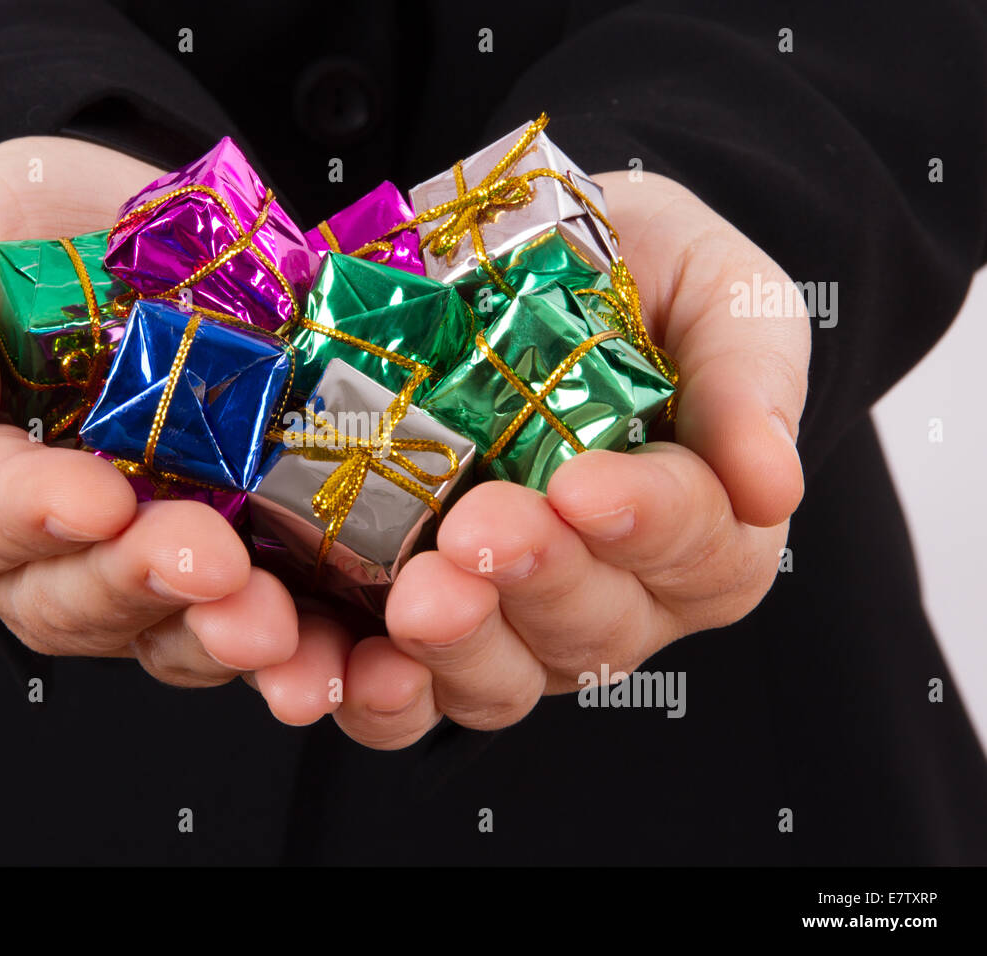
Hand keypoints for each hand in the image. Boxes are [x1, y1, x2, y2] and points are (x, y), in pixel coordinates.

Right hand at [0, 136, 340, 717]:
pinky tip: (327, 650)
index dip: (28, 513)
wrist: (123, 239)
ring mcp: (131, 570)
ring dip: (218, 637)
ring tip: (271, 627)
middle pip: (69, 599)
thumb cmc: (13, 240)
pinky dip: (289, 643)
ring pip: (159, 633)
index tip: (95, 497)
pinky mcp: (220, 569)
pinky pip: (242, 624)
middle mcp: (33, 554)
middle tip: (210, 562)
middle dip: (141, 582)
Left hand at [333, 171, 809, 748]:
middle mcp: (616, 595)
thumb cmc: (635, 278)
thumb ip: (750, 372)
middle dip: (538, 584)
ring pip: (505, 678)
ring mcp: (516, 622)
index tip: (585, 485)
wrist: (522, 268)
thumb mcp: (714, 291)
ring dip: (459, 650)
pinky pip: (410, 697)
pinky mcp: (425, 626)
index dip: (646, 526)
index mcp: (701, 526)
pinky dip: (382, 699)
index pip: (698, 551)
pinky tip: (353, 673)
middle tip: (479, 531)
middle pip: (595, 626)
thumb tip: (772, 487)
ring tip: (417, 603)